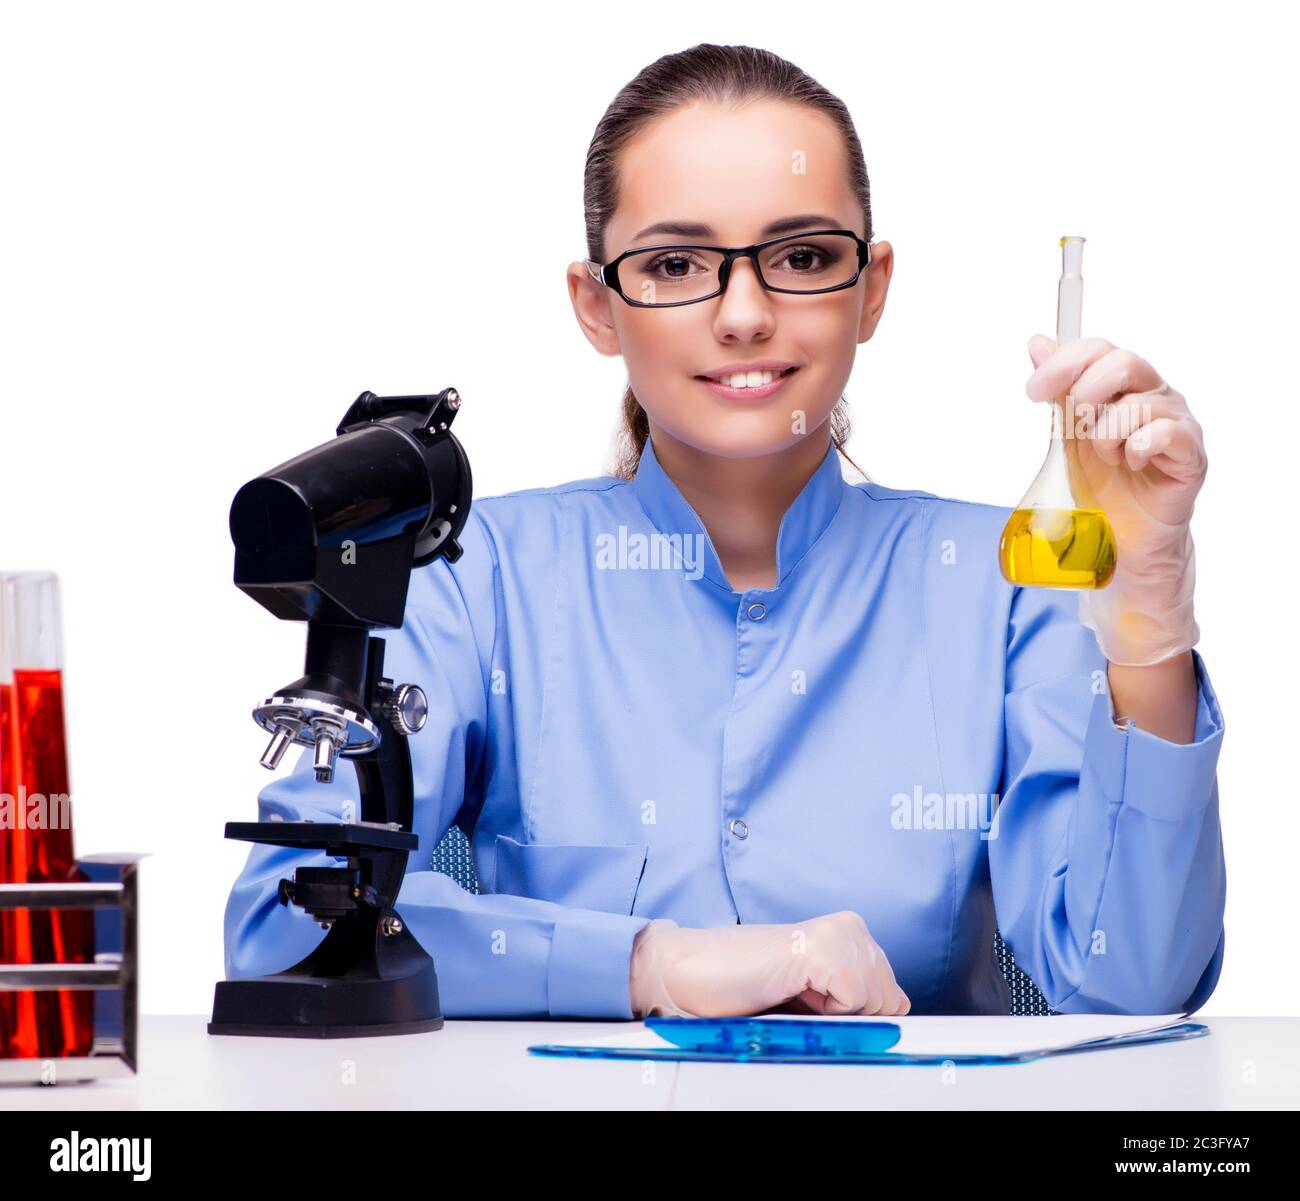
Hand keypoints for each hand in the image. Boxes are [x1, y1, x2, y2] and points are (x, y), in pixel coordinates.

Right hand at [629, 910, 910, 1017]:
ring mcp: (840, 934)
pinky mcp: (825, 950)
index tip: (819, 1005)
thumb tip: (900, 1009)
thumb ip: (857, 993)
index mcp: (850, 931)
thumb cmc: (749, 984)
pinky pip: (854, 1002)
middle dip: (849, 1014)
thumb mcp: (817, 992)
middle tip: (801, 996)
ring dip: (833, 1013)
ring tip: (794, 991)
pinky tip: (792, 988)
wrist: (696, 970)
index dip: (859, 1015)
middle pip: (889, 1001)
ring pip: (875, 1003)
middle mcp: (851, 926)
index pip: (893, 994)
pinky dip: (823, 1011)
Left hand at [1026, 335, 1206, 665]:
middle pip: (1123, 362)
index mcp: (1124, 387)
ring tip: (1106, 457)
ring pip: (1140, 402)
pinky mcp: (1190, 456)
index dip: (1063, 363)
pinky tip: (1129, 463)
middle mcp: (1155, 396)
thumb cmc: (1101, 485)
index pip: (1099, 350)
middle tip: (1074, 426)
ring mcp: (1177, 424)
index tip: (1034, 392)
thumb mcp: (1068, 434)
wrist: (1122, 541)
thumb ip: (1059, 390)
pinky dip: (1137, 446)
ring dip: (1107, 433)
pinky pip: (1166, 433)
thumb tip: (1037, 342)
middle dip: (1086, 391)